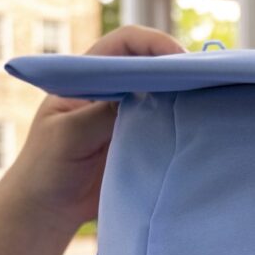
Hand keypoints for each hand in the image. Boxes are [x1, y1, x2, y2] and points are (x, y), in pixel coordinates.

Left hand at [1, 26, 184, 234]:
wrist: (49, 211)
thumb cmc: (46, 167)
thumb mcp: (69, 135)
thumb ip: (103, 112)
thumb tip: (147, 94)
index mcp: (88, 77)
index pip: (125, 43)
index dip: (154, 43)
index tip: (179, 58)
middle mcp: (113, 91)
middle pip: (152, 65)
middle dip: (178, 68)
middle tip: (204, 81)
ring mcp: (128, 117)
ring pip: (164, 95)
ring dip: (185, 96)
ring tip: (208, 103)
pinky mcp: (140, 142)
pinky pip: (166, 126)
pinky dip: (182, 124)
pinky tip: (198, 129)